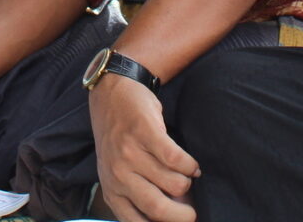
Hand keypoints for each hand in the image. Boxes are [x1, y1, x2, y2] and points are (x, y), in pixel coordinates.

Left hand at [89, 74, 197, 221]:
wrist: (110, 94)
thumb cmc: (119, 140)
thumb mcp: (117, 174)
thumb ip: (136, 197)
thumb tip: (174, 215)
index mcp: (112, 191)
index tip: (181, 220)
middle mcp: (118, 175)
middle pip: (158, 208)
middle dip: (184, 214)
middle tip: (192, 210)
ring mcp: (130, 153)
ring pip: (174, 183)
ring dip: (187, 182)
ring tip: (186, 174)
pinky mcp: (144, 132)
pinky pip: (176, 159)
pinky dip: (190, 164)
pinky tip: (190, 164)